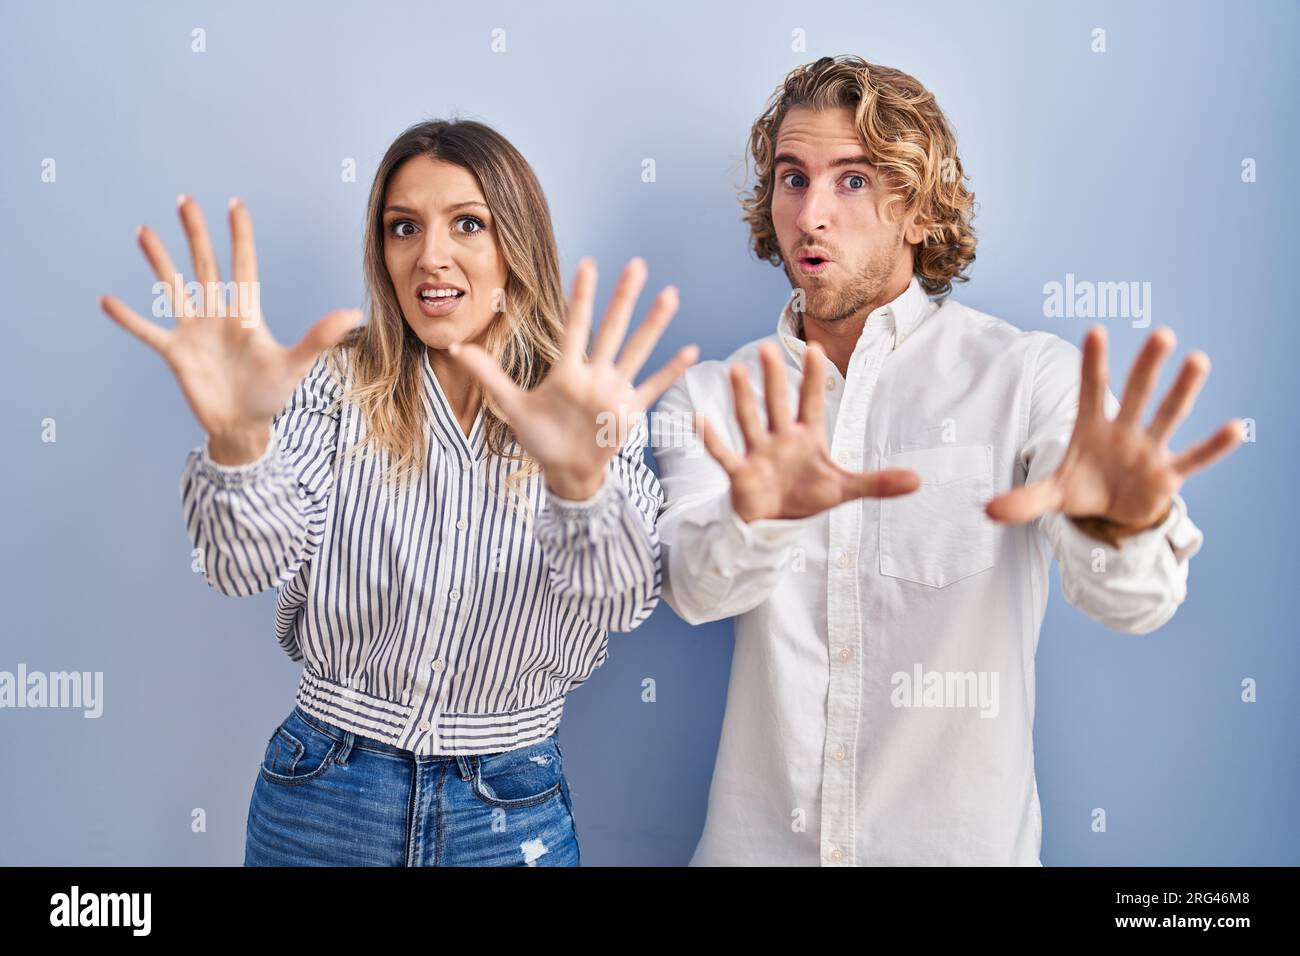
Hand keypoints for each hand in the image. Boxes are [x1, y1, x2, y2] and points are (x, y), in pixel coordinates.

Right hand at [101, 195, 361, 462]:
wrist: (245, 426)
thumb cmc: (272, 394)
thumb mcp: (295, 363)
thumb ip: (319, 337)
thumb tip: (354, 314)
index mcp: (246, 312)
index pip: (243, 265)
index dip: (239, 236)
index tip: (235, 204)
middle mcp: (218, 315)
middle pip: (205, 265)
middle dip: (195, 233)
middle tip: (184, 199)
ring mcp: (194, 331)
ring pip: (174, 287)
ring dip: (158, 261)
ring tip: (144, 231)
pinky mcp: (175, 353)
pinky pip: (147, 331)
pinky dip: (129, 318)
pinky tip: (107, 300)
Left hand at [446, 257, 697, 499]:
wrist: (565, 471)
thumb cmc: (540, 438)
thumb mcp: (511, 405)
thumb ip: (488, 373)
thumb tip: (454, 345)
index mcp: (567, 370)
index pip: (575, 325)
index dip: (581, 296)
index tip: (589, 263)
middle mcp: (595, 374)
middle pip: (611, 328)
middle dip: (623, 298)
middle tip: (636, 264)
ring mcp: (614, 391)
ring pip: (636, 350)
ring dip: (653, 325)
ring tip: (669, 295)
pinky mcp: (629, 411)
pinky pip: (653, 387)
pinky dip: (671, 371)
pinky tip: (690, 350)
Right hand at [694, 340, 919, 521]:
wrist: (775, 524)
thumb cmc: (806, 498)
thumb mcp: (845, 491)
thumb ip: (878, 483)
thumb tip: (919, 480)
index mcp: (807, 437)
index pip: (812, 402)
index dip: (815, 378)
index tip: (817, 348)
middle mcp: (780, 438)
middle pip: (777, 403)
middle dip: (774, 377)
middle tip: (767, 347)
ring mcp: (759, 453)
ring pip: (750, 420)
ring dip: (743, 397)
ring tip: (736, 370)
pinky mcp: (741, 473)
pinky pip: (725, 454)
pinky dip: (713, 439)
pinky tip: (701, 419)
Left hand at [985, 325, 1242, 539]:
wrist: (1112, 513)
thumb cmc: (1083, 490)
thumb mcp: (1051, 495)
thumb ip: (1024, 500)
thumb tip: (987, 510)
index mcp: (1091, 429)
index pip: (1091, 391)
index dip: (1093, 365)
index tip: (1096, 332)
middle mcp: (1124, 431)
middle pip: (1136, 394)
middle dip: (1147, 367)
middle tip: (1161, 334)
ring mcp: (1149, 450)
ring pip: (1168, 415)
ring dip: (1182, 391)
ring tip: (1198, 360)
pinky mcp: (1168, 474)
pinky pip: (1193, 458)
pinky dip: (1212, 447)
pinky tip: (1234, 428)